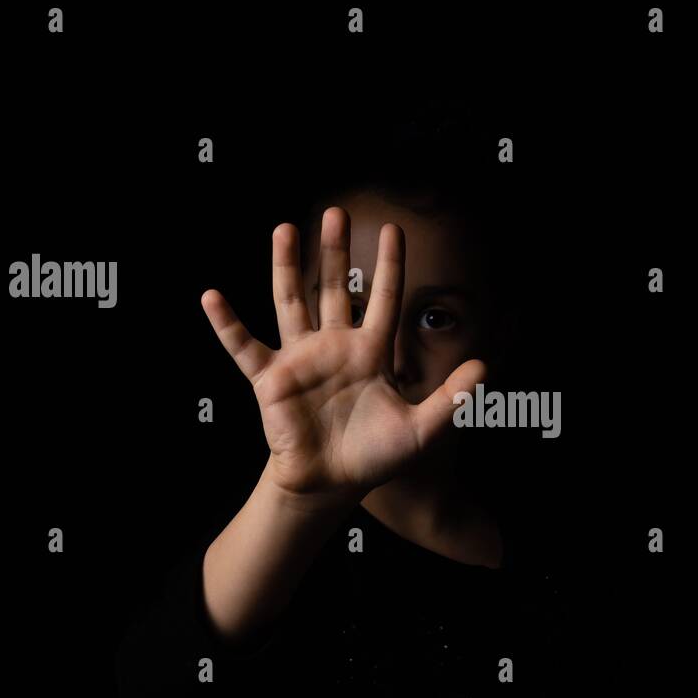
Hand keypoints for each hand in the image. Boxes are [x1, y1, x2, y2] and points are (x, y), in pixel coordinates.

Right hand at [201, 208, 485, 499]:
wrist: (331, 485)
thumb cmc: (375, 456)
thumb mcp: (422, 429)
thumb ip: (451, 398)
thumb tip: (484, 367)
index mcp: (370, 352)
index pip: (385, 299)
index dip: (389, 266)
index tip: (394, 230)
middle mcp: (334, 346)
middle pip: (336, 288)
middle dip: (336, 251)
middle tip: (336, 213)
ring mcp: (300, 358)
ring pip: (292, 301)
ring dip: (287, 266)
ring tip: (285, 229)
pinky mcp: (270, 379)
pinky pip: (244, 346)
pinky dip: (227, 324)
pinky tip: (212, 297)